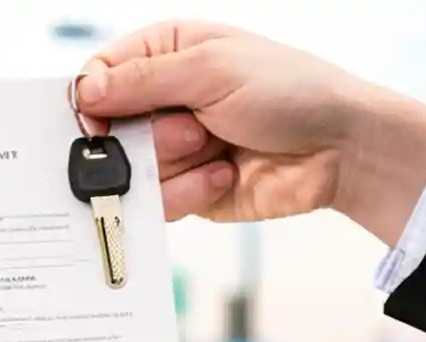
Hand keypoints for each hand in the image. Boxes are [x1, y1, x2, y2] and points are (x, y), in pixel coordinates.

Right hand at [81, 21, 425, 245]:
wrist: (341, 150)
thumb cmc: (290, 92)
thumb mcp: (211, 70)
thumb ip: (142, 80)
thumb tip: (84, 90)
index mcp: (166, 54)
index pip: (99, 76)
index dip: (93, 102)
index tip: (101, 122)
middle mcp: (164, 100)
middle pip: (109, 131)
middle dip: (150, 137)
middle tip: (194, 129)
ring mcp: (173, 148)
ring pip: (132, 171)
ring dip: (177, 164)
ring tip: (219, 149)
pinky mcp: (185, 190)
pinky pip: (158, 203)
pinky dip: (190, 191)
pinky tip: (225, 174)